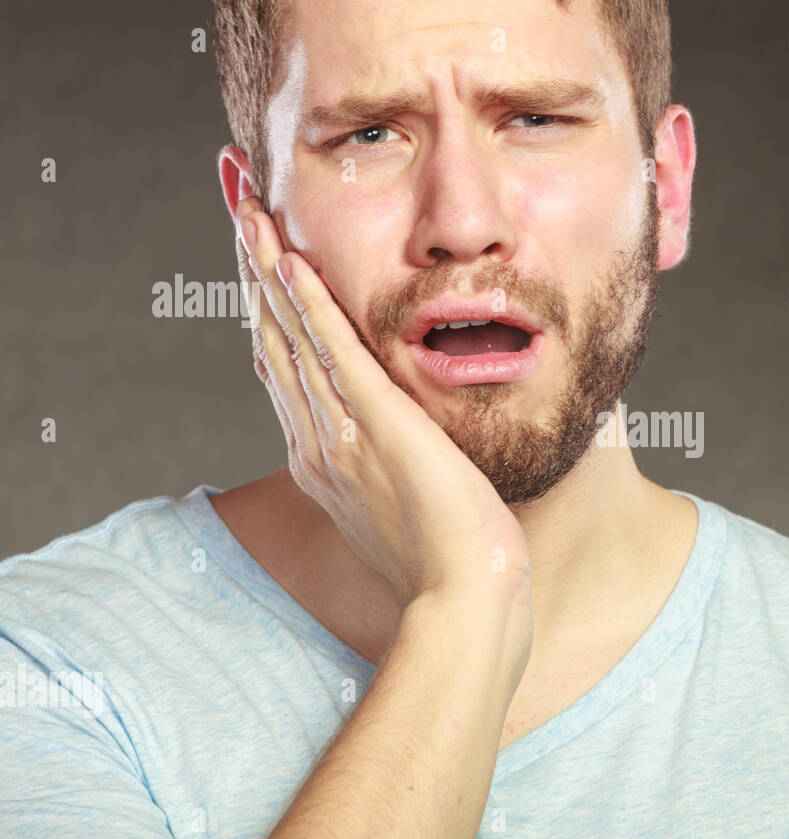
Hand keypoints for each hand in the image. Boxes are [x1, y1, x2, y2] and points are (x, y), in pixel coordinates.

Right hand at [232, 197, 531, 619]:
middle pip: (274, 338)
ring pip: (294, 336)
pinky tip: (293, 262)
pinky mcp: (379, 426)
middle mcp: (318, 440)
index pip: (284, 365)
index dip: (266, 306)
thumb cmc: (446, 562)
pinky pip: (337, 355)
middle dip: (252, 269)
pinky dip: (313, 307)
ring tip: (249, 209)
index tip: (258, 256)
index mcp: (323, 457)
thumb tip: (389, 446)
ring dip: (269, 269)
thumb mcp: (397, 506)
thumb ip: (382, 467)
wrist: (464, 596)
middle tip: (236, 204)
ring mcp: (342, 433)